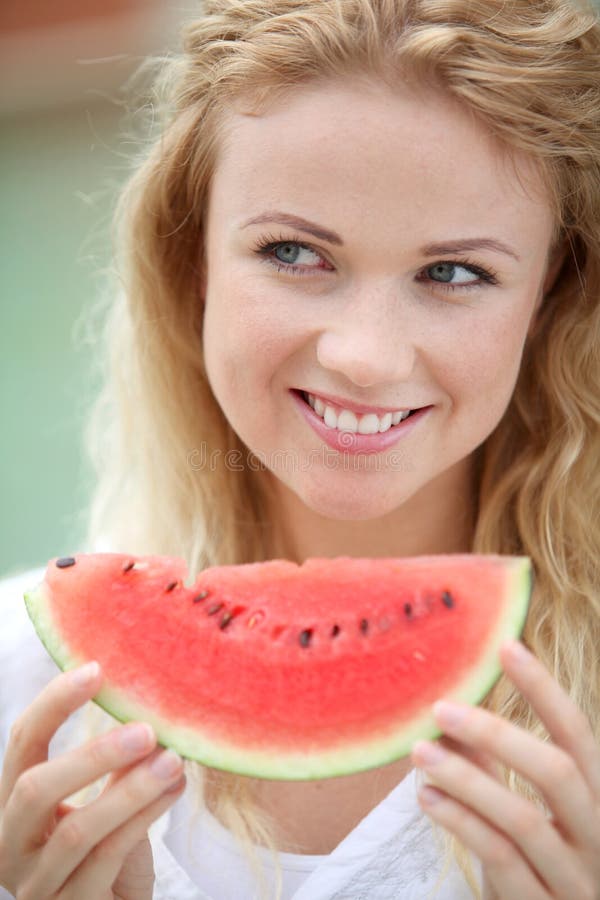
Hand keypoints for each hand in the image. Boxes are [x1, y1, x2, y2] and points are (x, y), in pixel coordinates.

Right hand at [0, 662, 186, 898]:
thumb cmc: (106, 854)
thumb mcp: (106, 800)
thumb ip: (118, 761)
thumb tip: (150, 706)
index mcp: (13, 803)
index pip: (23, 741)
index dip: (54, 703)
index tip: (96, 670)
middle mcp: (11, 843)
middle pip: (34, 788)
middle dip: (92, 755)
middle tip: (146, 731)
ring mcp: (36, 883)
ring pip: (76, 830)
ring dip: (130, 790)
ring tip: (172, 760)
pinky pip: (107, 858)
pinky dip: (145, 819)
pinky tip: (175, 790)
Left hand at [411, 640, 599, 898]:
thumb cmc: (540, 865)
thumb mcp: (527, 812)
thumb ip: (496, 767)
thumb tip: (450, 714)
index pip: (578, 733)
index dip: (544, 688)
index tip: (505, 646)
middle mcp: (599, 837)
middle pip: (558, 772)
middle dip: (498, 733)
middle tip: (441, 706)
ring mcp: (575, 878)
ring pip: (523, 818)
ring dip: (465, 778)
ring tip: (421, 750)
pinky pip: (500, 859)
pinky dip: (461, 822)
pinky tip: (427, 797)